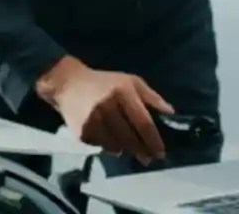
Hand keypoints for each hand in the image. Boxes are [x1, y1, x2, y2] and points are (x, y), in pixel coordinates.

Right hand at [36, 56, 174, 164]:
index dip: (153, 140)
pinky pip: (101, 146)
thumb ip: (151, 96)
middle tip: (149, 158)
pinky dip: (109, 146)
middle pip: (130, 138)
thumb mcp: (129, 81)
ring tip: (129, 147)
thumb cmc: (104, 82)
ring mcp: (93, 121)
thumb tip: (170, 112)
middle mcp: (108, 107)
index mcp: (123, 93)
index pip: (143, 122)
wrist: (68, 83)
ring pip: (116, 146)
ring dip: (125, 149)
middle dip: (142, 150)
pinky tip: (110, 139)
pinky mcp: (82, 132)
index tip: (161, 152)